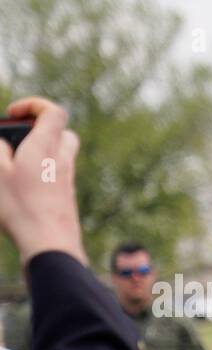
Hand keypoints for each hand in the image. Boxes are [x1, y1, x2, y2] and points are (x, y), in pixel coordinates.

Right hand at [0, 97, 86, 266]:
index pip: (54, 112)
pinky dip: (45, 174)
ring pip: (62, 156)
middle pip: (63, 133)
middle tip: (18, 139)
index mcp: (47, 147)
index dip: (34, 105)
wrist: (51, 244)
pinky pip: (59, 177)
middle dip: (42, 129)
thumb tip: (2, 142)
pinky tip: (26, 187)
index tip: (14, 114)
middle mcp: (63, 162)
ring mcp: (68, 182)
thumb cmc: (21, 208)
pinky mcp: (68, 199)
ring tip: (16, 165)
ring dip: (42, 153)